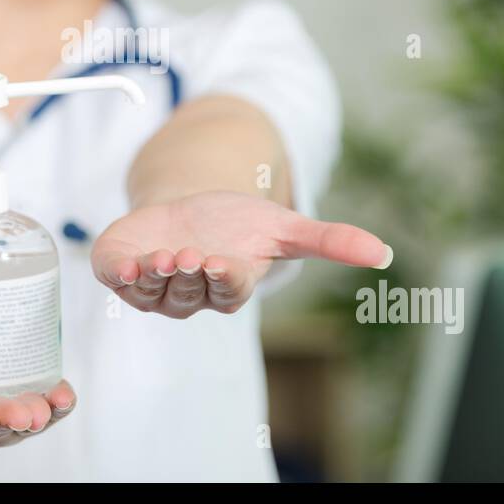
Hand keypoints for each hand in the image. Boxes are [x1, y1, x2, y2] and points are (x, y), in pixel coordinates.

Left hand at [91, 189, 390, 318]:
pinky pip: (118, 281)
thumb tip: (385, 254)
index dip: (224, 281)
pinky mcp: (122, 271)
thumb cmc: (239, 225)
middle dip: (188, 275)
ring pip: (154, 292)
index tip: (222, 263)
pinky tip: (128, 263)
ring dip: (156, 276)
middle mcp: (190, 295)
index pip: (229, 291)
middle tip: (188, 256)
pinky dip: (120, 274)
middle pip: (189, 293)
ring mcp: (153, 288)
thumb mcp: (285, 227)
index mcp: (229, 287)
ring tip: (160, 256)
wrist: (187, 208)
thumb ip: (330, 241)